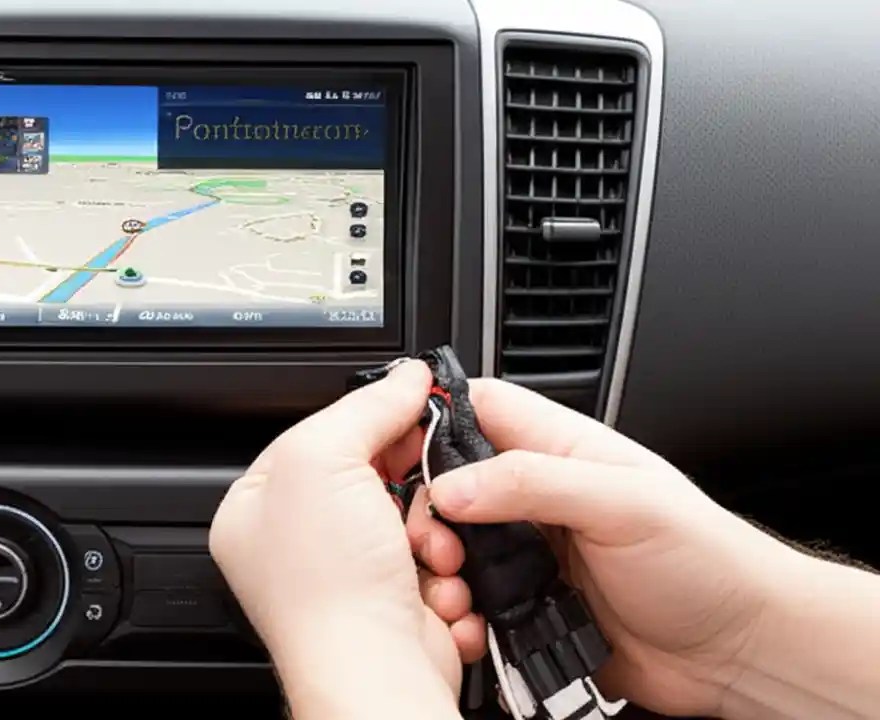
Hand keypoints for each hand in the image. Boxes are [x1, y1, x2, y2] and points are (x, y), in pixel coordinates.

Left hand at [210, 360, 465, 717]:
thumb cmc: (327, 585)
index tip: (408, 411)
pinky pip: (440, 566)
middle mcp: (297, 545)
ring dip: (437, 533)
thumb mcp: (327, 458)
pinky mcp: (396, 607)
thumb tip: (406, 377)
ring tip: (428, 553)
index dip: (366, 421)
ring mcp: (349, 579)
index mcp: (258, 507)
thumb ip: (367, 407)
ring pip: (417, 522)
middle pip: (373, 478)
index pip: (317, 437)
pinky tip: (435, 586)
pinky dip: (449, 573)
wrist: (375, 671)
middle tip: (421, 490)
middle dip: (411, 487)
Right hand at [408, 379, 794, 717]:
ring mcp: (531, 552)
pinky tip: (472, 620)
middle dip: (427, 507)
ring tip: (454, 582)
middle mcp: (538, 498)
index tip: (396, 447)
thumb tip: (454, 484)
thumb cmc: (706, 562)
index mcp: (560, 450)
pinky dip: (464, 612)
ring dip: (443, 564)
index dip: (431, 416)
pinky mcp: (530, 605)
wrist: (738, 650)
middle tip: (433, 537)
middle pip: (451, 481)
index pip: (479, 408)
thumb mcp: (624, 503)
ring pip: (456, 545)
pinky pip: (476, 602)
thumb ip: (534, 483)